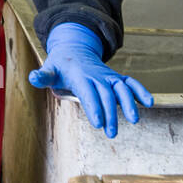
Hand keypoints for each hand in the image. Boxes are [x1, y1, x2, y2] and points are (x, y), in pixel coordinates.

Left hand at [28, 22, 152, 137]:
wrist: (74, 49)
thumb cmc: (59, 66)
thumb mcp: (49, 70)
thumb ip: (42, 76)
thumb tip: (33, 77)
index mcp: (79, 75)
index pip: (88, 92)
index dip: (93, 107)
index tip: (98, 124)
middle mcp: (96, 75)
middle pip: (106, 94)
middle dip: (110, 113)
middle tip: (111, 133)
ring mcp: (108, 76)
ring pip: (121, 87)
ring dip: (129, 103)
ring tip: (135, 121)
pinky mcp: (116, 78)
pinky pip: (130, 82)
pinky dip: (140, 90)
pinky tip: (149, 103)